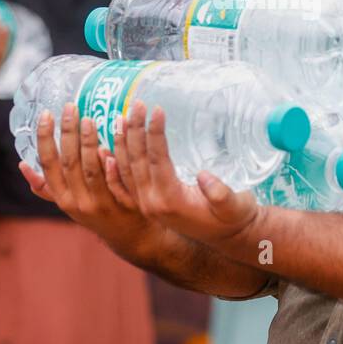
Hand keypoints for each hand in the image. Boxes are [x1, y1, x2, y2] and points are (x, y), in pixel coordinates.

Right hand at [18, 103, 166, 254]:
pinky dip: (112, 158)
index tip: (46, 115)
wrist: (132, 238)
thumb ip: (47, 187)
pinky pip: (116, 177)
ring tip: (89, 118)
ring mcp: (102, 203)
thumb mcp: (69, 203)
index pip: (48, 165)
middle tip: (70, 107)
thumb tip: (23, 165)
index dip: (45, 139)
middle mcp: (79, 202)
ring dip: (89, 141)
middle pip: (70, 162)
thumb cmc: (97, 214)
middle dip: (68, 132)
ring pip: (92, 168)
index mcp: (63, 199)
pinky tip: (112, 140)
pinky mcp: (124, 202)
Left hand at [111, 101, 261, 247]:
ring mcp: (147, 205)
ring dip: (122, 143)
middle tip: (136, 103)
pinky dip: (114, 164)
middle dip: (135, 130)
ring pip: (126, 170)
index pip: (157, 159)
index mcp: (171, 201)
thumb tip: (204, 177)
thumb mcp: (235, 206)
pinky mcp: (147, 203)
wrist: (230, 239)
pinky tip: (106, 149)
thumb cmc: (236, 218)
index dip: (155, 133)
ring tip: (120, 116)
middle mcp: (152, 203)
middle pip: (137, 161)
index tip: (157, 109)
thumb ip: (221, 194)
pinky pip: (123, 182)